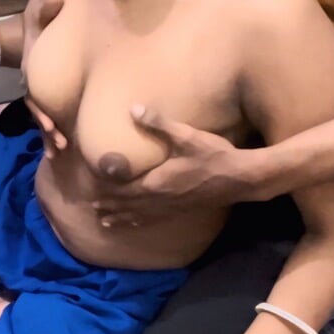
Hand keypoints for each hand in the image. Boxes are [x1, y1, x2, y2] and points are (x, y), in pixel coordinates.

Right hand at [21, 0, 69, 158]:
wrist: (37, 22)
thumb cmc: (41, 21)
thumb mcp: (41, 13)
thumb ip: (48, 8)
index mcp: (32, 72)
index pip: (35, 96)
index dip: (42, 113)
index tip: (52, 127)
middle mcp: (33, 84)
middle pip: (38, 112)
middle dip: (47, 130)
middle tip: (60, 145)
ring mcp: (39, 91)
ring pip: (42, 118)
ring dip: (49, 136)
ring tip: (60, 153)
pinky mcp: (48, 95)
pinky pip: (47, 117)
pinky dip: (51, 134)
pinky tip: (60, 151)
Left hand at [94, 105, 268, 225]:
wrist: (241, 178)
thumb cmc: (214, 156)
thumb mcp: (186, 136)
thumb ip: (159, 124)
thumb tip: (133, 109)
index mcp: (156, 183)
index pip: (124, 188)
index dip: (107, 188)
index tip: (92, 186)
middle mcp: (160, 199)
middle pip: (128, 205)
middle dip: (110, 205)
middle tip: (93, 207)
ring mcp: (171, 207)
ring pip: (139, 216)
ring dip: (121, 218)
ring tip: (105, 221)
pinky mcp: (182, 211)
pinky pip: (154, 220)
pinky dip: (140, 223)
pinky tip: (136, 225)